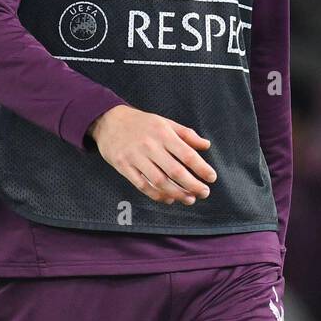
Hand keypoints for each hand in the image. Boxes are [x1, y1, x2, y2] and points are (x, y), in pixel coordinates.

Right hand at [87, 105, 216, 204]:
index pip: (186, 154)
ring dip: (177, 193)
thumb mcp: (165, 122)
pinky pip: (142, 185)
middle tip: (204, 193)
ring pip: (159, 181)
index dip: (201, 168)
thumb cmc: (141, 123)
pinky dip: (157, 195)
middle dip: (192, 185)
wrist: (108, 121)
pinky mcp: (123, 167)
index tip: (212, 178)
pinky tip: (169, 199)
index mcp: (163, 133)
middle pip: (175, 171)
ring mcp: (135, 157)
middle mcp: (150, 146)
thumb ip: (187, 134)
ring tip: (189, 199)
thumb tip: (206, 145)